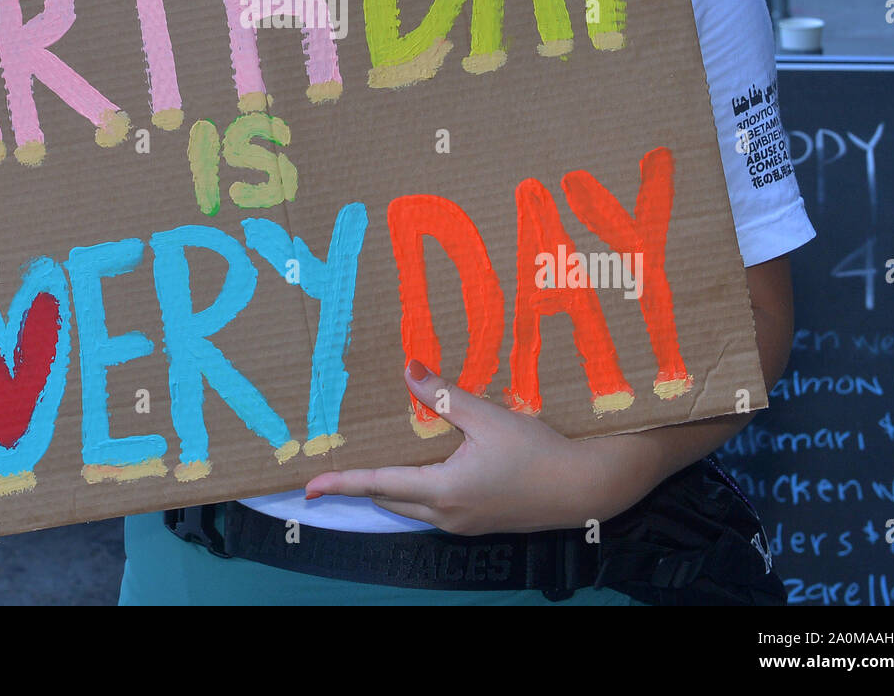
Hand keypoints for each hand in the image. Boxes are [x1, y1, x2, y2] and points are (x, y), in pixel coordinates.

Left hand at [305, 359, 640, 535]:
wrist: (585, 488)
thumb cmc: (538, 451)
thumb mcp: (488, 417)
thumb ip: (444, 395)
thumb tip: (408, 369)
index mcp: (443, 490)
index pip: (378, 485)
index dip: (342, 484)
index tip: (309, 486)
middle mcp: (447, 514)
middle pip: (389, 499)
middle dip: (363, 483)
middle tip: (338, 464)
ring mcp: (463, 524)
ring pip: (410, 506)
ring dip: (392, 485)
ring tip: (377, 458)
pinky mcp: (478, 523)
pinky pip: (433, 508)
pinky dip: (417, 489)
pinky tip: (425, 466)